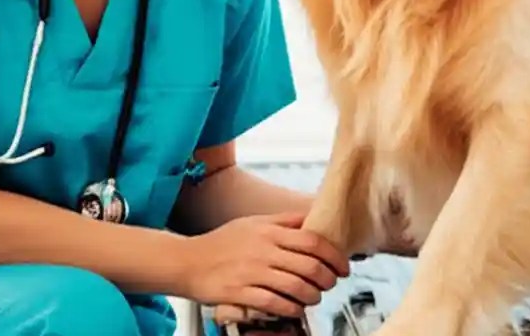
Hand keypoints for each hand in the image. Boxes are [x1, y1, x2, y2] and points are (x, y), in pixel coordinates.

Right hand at [177, 211, 349, 319]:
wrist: (186, 261)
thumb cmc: (221, 243)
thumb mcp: (252, 223)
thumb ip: (283, 221)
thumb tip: (313, 219)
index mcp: (267, 230)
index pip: (313, 240)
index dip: (334, 255)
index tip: (343, 265)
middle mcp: (262, 249)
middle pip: (310, 265)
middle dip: (328, 279)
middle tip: (331, 284)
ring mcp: (251, 272)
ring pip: (297, 287)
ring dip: (313, 296)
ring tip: (314, 297)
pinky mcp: (240, 293)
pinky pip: (276, 303)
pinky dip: (293, 308)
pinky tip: (296, 308)